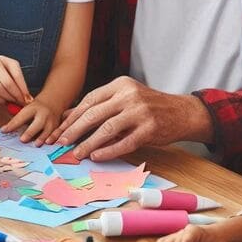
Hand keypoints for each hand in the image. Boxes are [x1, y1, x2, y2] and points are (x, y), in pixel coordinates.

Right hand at [0, 54, 30, 106]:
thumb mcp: (8, 67)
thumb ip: (17, 80)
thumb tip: (27, 98)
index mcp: (3, 60)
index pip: (16, 75)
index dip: (23, 88)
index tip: (28, 98)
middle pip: (7, 84)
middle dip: (15, 96)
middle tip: (20, 102)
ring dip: (6, 99)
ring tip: (11, 101)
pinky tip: (2, 100)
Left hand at [1, 98, 59, 144]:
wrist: (53, 103)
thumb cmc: (36, 109)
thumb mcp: (27, 110)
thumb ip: (18, 120)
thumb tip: (5, 130)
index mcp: (32, 108)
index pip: (21, 117)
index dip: (12, 124)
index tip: (4, 130)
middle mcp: (43, 114)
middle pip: (37, 124)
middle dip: (30, 132)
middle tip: (22, 140)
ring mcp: (52, 121)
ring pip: (48, 130)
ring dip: (42, 138)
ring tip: (36, 144)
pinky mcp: (57, 128)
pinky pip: (55, 135)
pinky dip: (51, 139)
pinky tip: (47, 144)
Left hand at [48, 79, 211, 160]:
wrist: (182, 112)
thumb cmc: (148, 106)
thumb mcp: (124, 99)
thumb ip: (99, 106)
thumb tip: (68, 117)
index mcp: (120, 85)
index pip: (89, 100)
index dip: (72, 117)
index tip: (59, 130)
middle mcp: (129, 95)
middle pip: (94, 114)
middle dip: (75, 130)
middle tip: (61, 142)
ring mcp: (140, 112)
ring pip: (107, 129)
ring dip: (88, 143)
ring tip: (76, 153)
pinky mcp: (149, 129)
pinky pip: (124, 143)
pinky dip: (108, 151)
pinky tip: (96, 156)